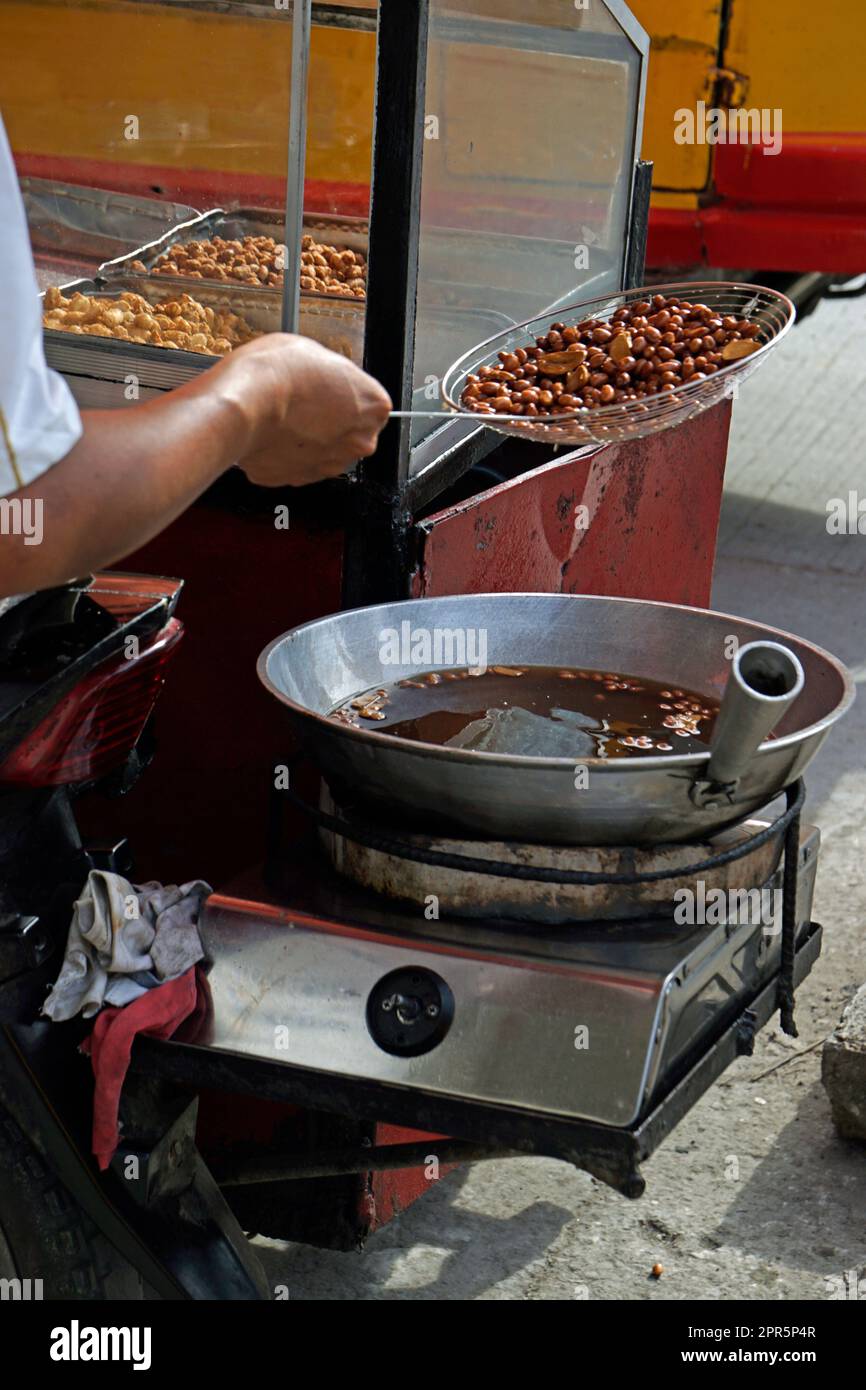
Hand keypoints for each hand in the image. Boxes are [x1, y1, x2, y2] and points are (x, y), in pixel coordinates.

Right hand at [211, 333, 390, 486]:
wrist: (241, 406)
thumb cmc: (277, 374)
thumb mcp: (313, 351)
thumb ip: (331, 373)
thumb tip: (324, 378)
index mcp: (373, 407)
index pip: (370, 401)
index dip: (345, 392)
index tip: (329, 388)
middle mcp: (359, 442)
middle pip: (351, 430)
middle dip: (330, 419)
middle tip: (303, 401)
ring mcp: (329, 465)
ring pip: (324, 450)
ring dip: (308, 437)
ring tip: (282, 415)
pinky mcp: (299, 480)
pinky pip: (296, 463)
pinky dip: (285, 451)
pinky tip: (271, 431)